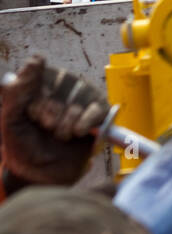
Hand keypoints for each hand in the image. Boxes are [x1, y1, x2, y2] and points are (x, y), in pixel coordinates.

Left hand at [1, 56, 108, 187]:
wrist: (38, 174)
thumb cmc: (22, 145)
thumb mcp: (11, 118)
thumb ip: (19, 89)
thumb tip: (38, 58)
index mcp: (40, 83)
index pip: (40, 70)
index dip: (36, 94)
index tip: (30, 112)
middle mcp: (63, 86)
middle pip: (62, 82)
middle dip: (50, 111)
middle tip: (45, 127)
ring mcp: (82, 99)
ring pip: (79, 97)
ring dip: (66, 122)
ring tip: (59, 135)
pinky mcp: (99, 115)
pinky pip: (98, 108)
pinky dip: (85, 122)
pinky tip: (76, 132)